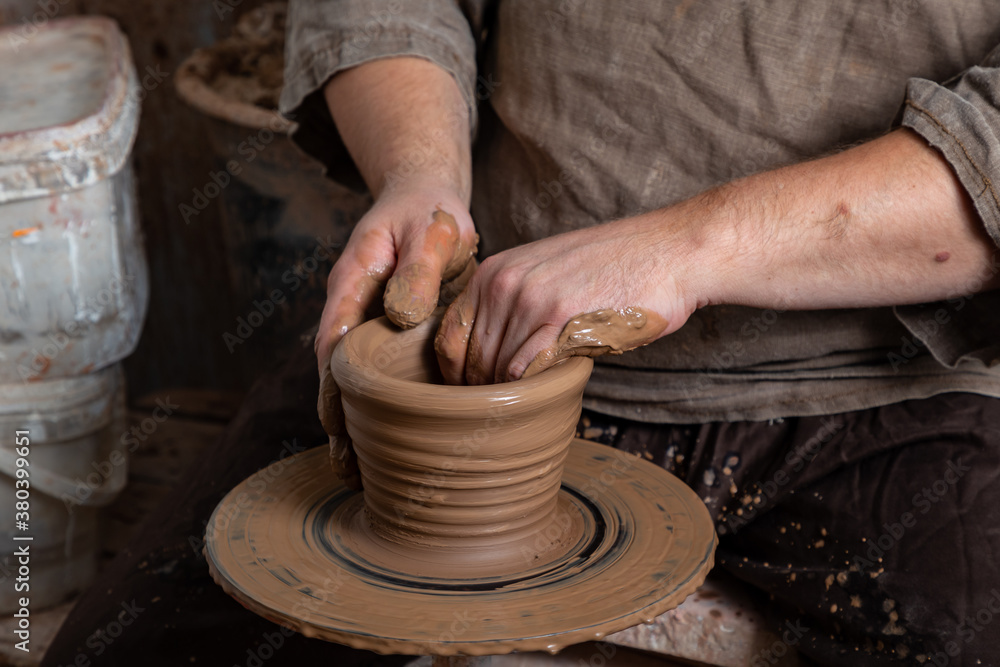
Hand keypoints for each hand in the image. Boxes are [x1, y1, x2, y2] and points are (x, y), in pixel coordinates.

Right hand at [316, 182, 476, 484]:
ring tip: (362, 474)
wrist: (427, 199)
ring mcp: (368, 323)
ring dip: (355, 422)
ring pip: (353, 379)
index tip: (337, 426)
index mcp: (353, 282)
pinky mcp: (388, 333)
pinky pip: (378, 374)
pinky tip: (391, 440)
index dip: (332, 386)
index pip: (333, 342)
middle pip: (334, 372)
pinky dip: (380, 407)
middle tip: (348, 470)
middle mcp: (352, 308)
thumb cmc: (430, 212)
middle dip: (337, 421)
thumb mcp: (431, 231)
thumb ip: (418, 270)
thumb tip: (401, 316)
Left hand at [434, 214, 699, 384]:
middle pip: (470, 359)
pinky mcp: (562, 319)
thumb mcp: (546, 273)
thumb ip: (512, 306)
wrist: (669, 252)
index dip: (455, 375)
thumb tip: (486, 358)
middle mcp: (503, 282)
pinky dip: (529, 391)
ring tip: (523, 408)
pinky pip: (525, 371)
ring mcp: (530, 299)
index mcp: (493, 271)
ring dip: (507, 396)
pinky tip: (545, 396)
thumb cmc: (613, 269)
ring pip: (496, 370)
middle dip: (481, 391)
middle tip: (500, 412)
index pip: (449, 337)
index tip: (472, 395)